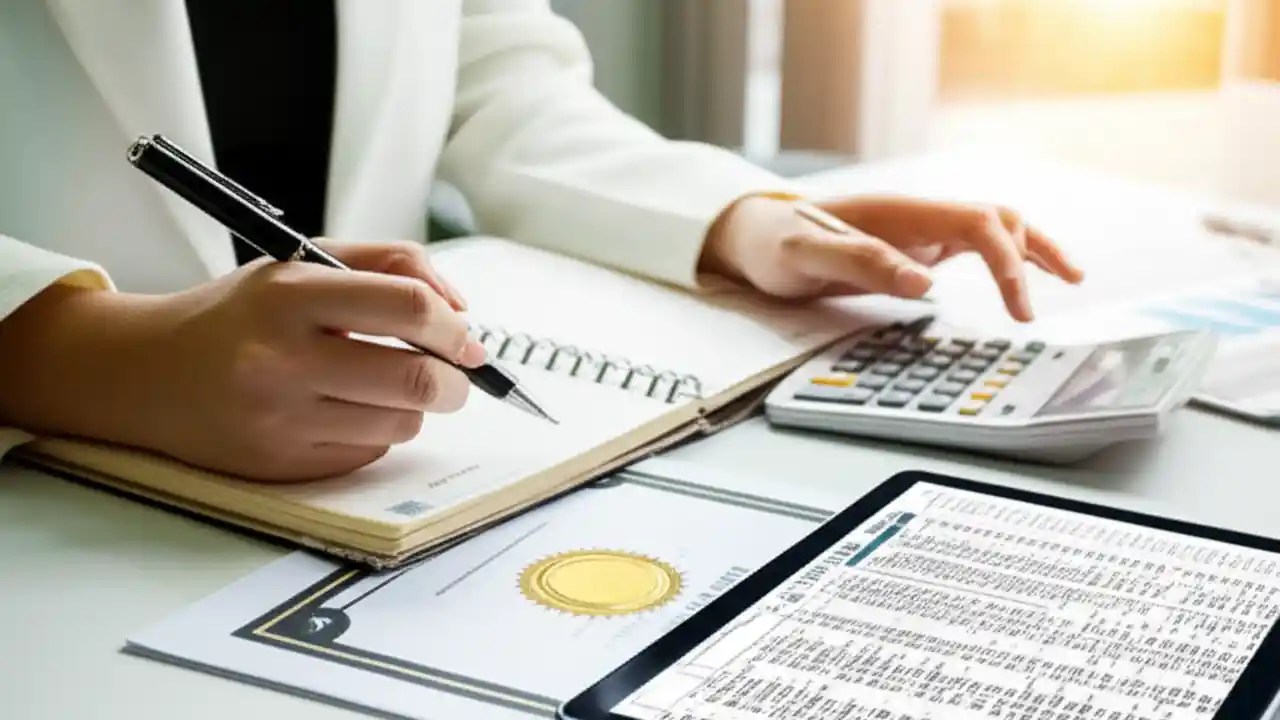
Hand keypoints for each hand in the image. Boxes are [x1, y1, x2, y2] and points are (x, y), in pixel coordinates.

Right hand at [0, 240, 483, 480]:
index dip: (452, 326)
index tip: (463, 336)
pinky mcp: (281, 465)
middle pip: (417, 379)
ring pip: (400, 424)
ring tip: (387, 388)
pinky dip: (376, 434)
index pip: (408, 306)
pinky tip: (345, 413)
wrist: (150, 373)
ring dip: (414, 408)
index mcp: (291, 294)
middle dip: (455, 380)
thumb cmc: (242, 314)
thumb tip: (459, 310)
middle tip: (453, 374)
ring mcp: (280, 418)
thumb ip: (390, 265)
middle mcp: (283, 358)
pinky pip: (367, 455)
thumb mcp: (303, 262)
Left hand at [700, 193, 1083, 321]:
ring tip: (1070, 276)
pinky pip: (973, 244)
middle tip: (1051, 299)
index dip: (1009, 265)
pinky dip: (1005, 257)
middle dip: (1034, 253)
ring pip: (993, 226)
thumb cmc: (771, 242)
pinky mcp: (914, 245)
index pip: (979, 225)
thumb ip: (860, 263)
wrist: (750, 232)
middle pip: (998, 218)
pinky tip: (1020, 277)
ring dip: (1031, 247)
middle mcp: (917, 215)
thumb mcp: (804, 255)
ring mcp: (918, 229)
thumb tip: (926, 285)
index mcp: (900, 214)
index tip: (1020, 310)